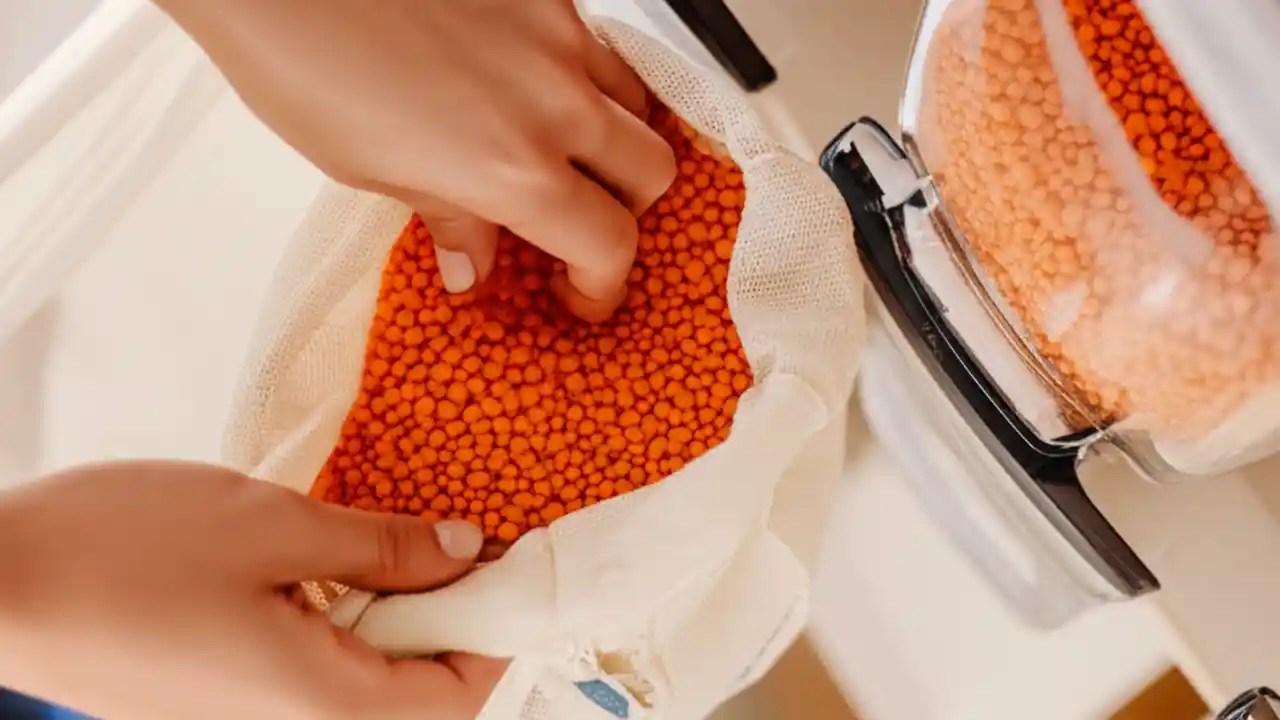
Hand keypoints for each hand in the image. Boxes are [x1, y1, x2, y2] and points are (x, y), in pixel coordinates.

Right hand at [0, 461, 505, 719]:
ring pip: (366, 681)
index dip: (501, 633)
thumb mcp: (274, 528)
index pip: (462, 699)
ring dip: (397, 616)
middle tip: (457, 539)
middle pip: (419, 697)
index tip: (517, 564)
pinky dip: (345, 621)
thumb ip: (382, 547)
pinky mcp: (224, 701)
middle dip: (451, 619)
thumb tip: (464, 550)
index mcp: (323, 706)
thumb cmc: (119, 554)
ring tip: (398, 542)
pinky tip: (334, 564)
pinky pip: (315, 672)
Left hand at [157, 0, 676, 320]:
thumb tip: (474, 260)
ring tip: (568, 151)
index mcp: (514, 171)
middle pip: (652, 171)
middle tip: (582, 224)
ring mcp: (558, 36)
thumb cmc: (300, 59)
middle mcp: (556, 102)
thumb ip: (447, 215)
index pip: (609, 243)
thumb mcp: (369, 169)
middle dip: (627, 210)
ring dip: (617, 139)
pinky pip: (593, 43)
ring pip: (637, 101)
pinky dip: (582, 76)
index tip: (583, 294)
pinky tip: (532, 82)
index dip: (603, 283)